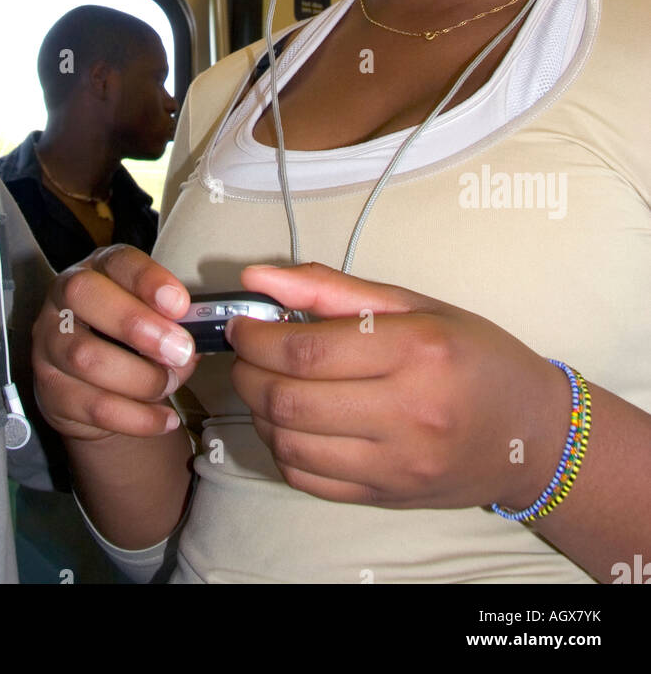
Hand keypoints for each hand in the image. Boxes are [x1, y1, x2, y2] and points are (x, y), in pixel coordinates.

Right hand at [32, 245, 197, 442]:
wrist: (96, 389)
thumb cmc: (130, 340)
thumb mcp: (150, 317)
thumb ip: (170, 322)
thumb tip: (194, 341)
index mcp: (95, 270)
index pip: (115, 261)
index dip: (147, 279)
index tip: (180, 304)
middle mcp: (63, 299)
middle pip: (84, 296)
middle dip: (136, 323)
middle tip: (179, 349)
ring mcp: (49, 344)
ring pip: (86, 358)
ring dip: (140, 377)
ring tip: (170, 384)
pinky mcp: (50, 390)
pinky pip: (93, 406)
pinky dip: (137, 417)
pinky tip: (164, 419)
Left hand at [225, 262, 567, 510]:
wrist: (534, 435)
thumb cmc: (476, 357)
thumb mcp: (416, 305)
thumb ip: (332, 289)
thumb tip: (258, 279)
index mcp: (417, 350)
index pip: (307, 351)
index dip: (256, 337)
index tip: (242, 324)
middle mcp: (408, 413)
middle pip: (289, 399)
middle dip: (247, 372)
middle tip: (246, 353)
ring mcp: (397, 465)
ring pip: (290, 444)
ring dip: (259, 411)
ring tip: (266, 384)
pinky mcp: (388, 498)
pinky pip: (307, 480)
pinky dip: (282, 449)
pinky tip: (290, 423)